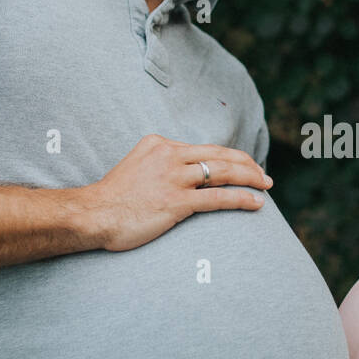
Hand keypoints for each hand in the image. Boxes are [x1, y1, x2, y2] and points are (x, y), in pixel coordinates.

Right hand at [83, 134, 272, 250]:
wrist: (92, 214)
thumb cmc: (113, 199)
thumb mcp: (137, 167)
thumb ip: (160, 165)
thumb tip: (183, 174)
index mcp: (160, 144)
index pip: (204, 148)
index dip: (229, 157)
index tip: (244, 166)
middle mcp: (169, 155)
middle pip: (219, 155)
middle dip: (247, 164)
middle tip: (264, 175)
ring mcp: (173, 178)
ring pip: (223, 172)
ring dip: (251, 178)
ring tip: (266, 186)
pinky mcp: (176, 201)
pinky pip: (218, 197)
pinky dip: (241, 199)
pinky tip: (257, 203)